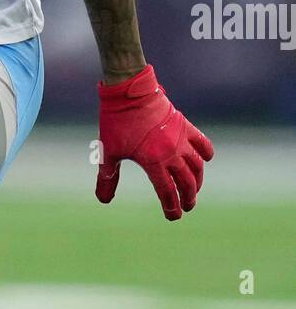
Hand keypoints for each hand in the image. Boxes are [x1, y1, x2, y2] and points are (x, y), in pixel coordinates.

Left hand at [96, 64, 213, 220]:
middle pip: (186, 182)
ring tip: (194, 189)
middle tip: (187, 206)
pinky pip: (202, 143)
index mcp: (153, 162)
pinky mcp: (184, 126)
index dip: (171, 206)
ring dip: (197, 180)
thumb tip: (103, 200)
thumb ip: (107, 177)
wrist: (129, 92)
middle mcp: (171, 153)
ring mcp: (181, 139)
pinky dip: (206, 153)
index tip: (174, 216)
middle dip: (187, 197)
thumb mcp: (108, 152)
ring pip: (196, 166)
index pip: (166, 191)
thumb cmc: (116, 122)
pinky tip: (205, 161)